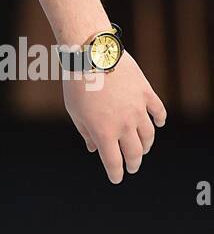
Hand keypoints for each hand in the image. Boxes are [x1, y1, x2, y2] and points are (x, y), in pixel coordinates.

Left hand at [63, 51, 166, 182]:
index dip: (116, 174)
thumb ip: (86, 132)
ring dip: (146, 145)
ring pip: (148, 135)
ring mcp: (137, 109)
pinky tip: (158, 124)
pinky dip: (159, 120)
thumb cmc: (77, 83)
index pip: (114, 162)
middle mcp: (124, 124)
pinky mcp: (146, 93)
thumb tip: (92, 148)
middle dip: (134, 163)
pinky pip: (158, 111)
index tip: (116, 178)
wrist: (91, 55)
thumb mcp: (74, 111)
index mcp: (104, 132)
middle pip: (134, 152)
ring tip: (143, 148)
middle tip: (132, 166)